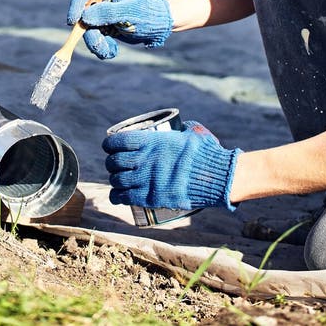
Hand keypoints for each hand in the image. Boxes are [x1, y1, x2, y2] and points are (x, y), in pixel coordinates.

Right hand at [67, 0, 172, 59]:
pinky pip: (94, 37)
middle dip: (88, 32)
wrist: (158, 27)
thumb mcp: (129, 12)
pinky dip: (101, 46)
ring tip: (110, 50)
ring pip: (87, 28)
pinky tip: (113, 50)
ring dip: (96, 43)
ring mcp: (101, 12)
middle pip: (82, 12)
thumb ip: (107, 12)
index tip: (73, 22)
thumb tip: (84, 17)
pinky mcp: (103, 25)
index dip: (76, 4)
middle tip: (97, 43)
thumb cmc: (147, 14)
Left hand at [102, 120, 241, 210]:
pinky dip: (117, 196)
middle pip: (114, 162)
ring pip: (117, 180)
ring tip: (117, 179)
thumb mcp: (192, 133)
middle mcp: (145, 159)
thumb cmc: (206, 153)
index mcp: (152, 141)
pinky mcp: (151, 198)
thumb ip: (182, 129)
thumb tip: (182, 128)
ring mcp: (147, 180)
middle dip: (111, 163)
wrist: (215, 177)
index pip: (118, 141)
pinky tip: (116, 195)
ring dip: (114, 180)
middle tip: (115, 164)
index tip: (110, 146)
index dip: (110, 144)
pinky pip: (124, 197)